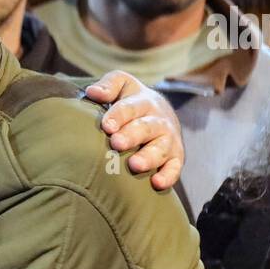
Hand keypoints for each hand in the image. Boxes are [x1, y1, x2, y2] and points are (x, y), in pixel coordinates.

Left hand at [84, 71, 183, 190]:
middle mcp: (160, 120)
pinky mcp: (176, 158)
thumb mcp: (123, 85)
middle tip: (117, 143)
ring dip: (149, 157)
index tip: (107, 125)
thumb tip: (92, 92)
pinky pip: (174, 168)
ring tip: (134, 165)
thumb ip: (109, 85)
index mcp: (145, 101)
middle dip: (132, 135)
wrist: (160, 114)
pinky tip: (156, 183)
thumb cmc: (132, 101)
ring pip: (161, 148)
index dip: (119, 115)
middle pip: (147, 127)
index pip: (132, 107)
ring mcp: (169, 140)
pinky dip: (168, 176)